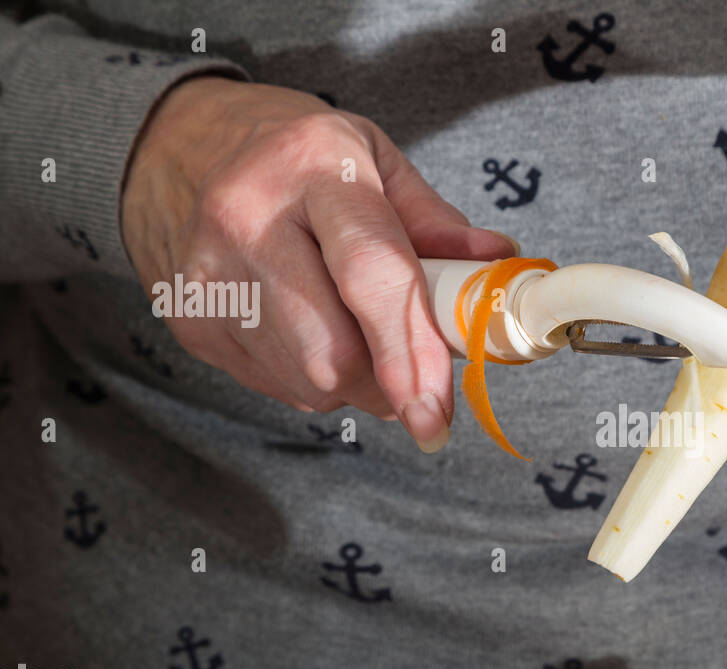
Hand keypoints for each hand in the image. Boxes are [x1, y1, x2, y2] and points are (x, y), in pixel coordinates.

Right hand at [122, 76, 515, 450]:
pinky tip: (311, 330)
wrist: (180, 149)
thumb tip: (495, 265)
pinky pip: (278, 387)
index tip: (436, 409)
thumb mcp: (375, 159)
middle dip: (389, 382)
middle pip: (332, 350)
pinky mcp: (192, 320)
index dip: (410, 350)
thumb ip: (436, 222)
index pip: (369, 274)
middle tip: (418, 374)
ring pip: (308, 381)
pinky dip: (316, 380)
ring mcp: (211, 277)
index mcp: (312, 170)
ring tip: (357, 332)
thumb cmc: (299, 158)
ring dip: (357, 383)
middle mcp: (248, 221)